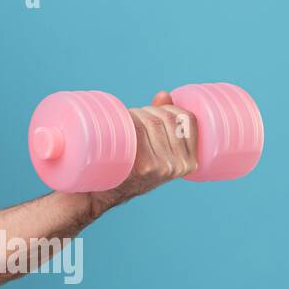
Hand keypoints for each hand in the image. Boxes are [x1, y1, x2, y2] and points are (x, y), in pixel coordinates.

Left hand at [87, 91, 198, 214]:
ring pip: (152, 121)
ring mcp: (162, 166)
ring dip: (135, 114)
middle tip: (132, 119)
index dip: (170, 108)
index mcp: (189, 162)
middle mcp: (179, 166)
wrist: (99, 193)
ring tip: (124, 124)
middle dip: (147, 110)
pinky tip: (121, 126)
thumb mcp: (154, 151)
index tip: (153, 111)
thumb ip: (163, 123)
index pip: (188, 120)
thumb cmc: (127, 167)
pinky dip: (128, 120)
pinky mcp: (145, 165)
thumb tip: (163, 94)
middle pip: (167, 118)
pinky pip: (139, 129)